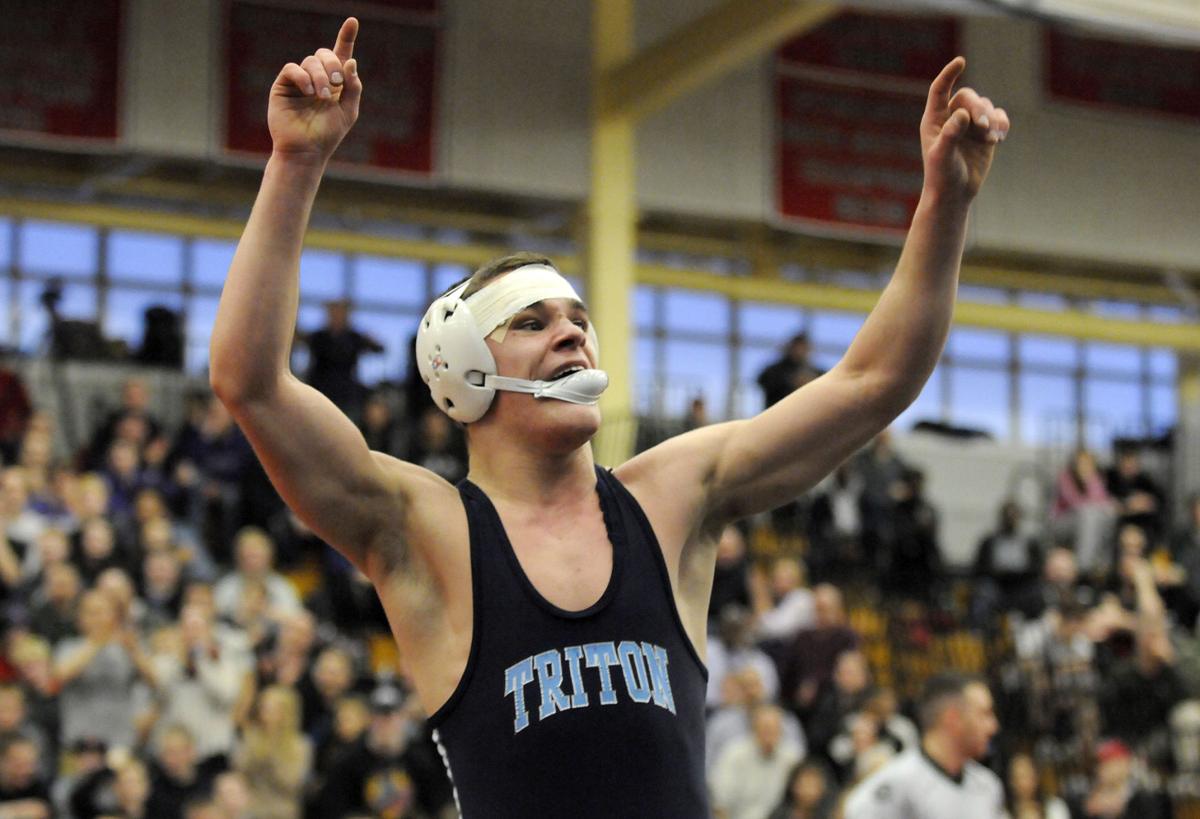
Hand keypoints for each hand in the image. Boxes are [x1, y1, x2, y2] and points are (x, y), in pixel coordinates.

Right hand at [267, 17, 362, 160]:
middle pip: (325, 54)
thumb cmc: (327, 134)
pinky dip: (303, 77)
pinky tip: (309, 92)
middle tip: (337, 84)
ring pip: (311, 61)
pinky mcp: (283, 85)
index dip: (346, 37)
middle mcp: (317, 78)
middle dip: (333, 65)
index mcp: (335, 83)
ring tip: (321, 97)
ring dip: (320, 76)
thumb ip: (353, 87)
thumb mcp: (348, 111)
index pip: (341, 55)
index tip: (353, 21)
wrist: (306, 151)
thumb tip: (351, 61)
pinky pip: (293, 69)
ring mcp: (300, 81)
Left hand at [919, 58, 1009, 203]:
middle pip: (968, 98)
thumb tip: (961, 114)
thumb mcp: (942, 156)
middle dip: (978, 109)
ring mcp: (969, 124)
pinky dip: (1002, 124)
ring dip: (992, 118)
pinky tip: (999, 138)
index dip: (949, 74)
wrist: (954, 194)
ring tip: (993, 138)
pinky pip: (998, 117)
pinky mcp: (985, 133)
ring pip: (985, 106)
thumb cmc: (941, 176)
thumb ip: (950, 134)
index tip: (961, 61)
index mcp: (934, 120)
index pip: (940, 89)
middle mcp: (951, 117)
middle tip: (984, 127)